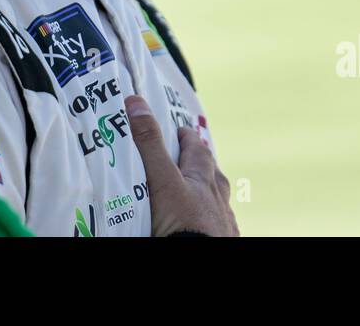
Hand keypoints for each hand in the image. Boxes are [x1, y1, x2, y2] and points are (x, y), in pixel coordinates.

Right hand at [125, 94, 238, 236]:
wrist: (198, 256)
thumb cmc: (182, 222)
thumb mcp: (161, 180)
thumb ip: (149, 144)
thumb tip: (136, 102)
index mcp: (204, 177)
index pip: (198, 148)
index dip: (187, 137)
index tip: (179, 132)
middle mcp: (217, 196)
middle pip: (211, 172)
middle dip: (199, 165)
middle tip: (184, 161)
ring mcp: (222, 220)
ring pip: (215, 200)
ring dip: (204, 194)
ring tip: (191, 196)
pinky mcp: (222, 239)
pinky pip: (216, 225)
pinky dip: (206, 220)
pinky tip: (199, 225)